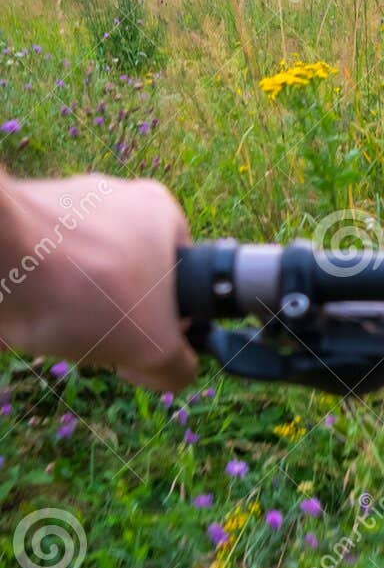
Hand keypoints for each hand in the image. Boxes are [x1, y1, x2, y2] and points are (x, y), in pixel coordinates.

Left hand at [0, 173, 195, 390]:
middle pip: (127, 277)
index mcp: (159, 211)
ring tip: (54, 328)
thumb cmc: (86, 291)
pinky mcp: (14, 221)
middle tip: (100, 339)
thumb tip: (171, 371)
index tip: (148, 340)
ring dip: (70, 311)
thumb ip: (179, 367)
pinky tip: (23, 316)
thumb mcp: (156, 349)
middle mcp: (111, 196)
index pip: (183, 273)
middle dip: (114, 316)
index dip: (171, 316)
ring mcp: (59, 204)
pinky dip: (32, 301)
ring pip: (79, 276)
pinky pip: (36, 273)